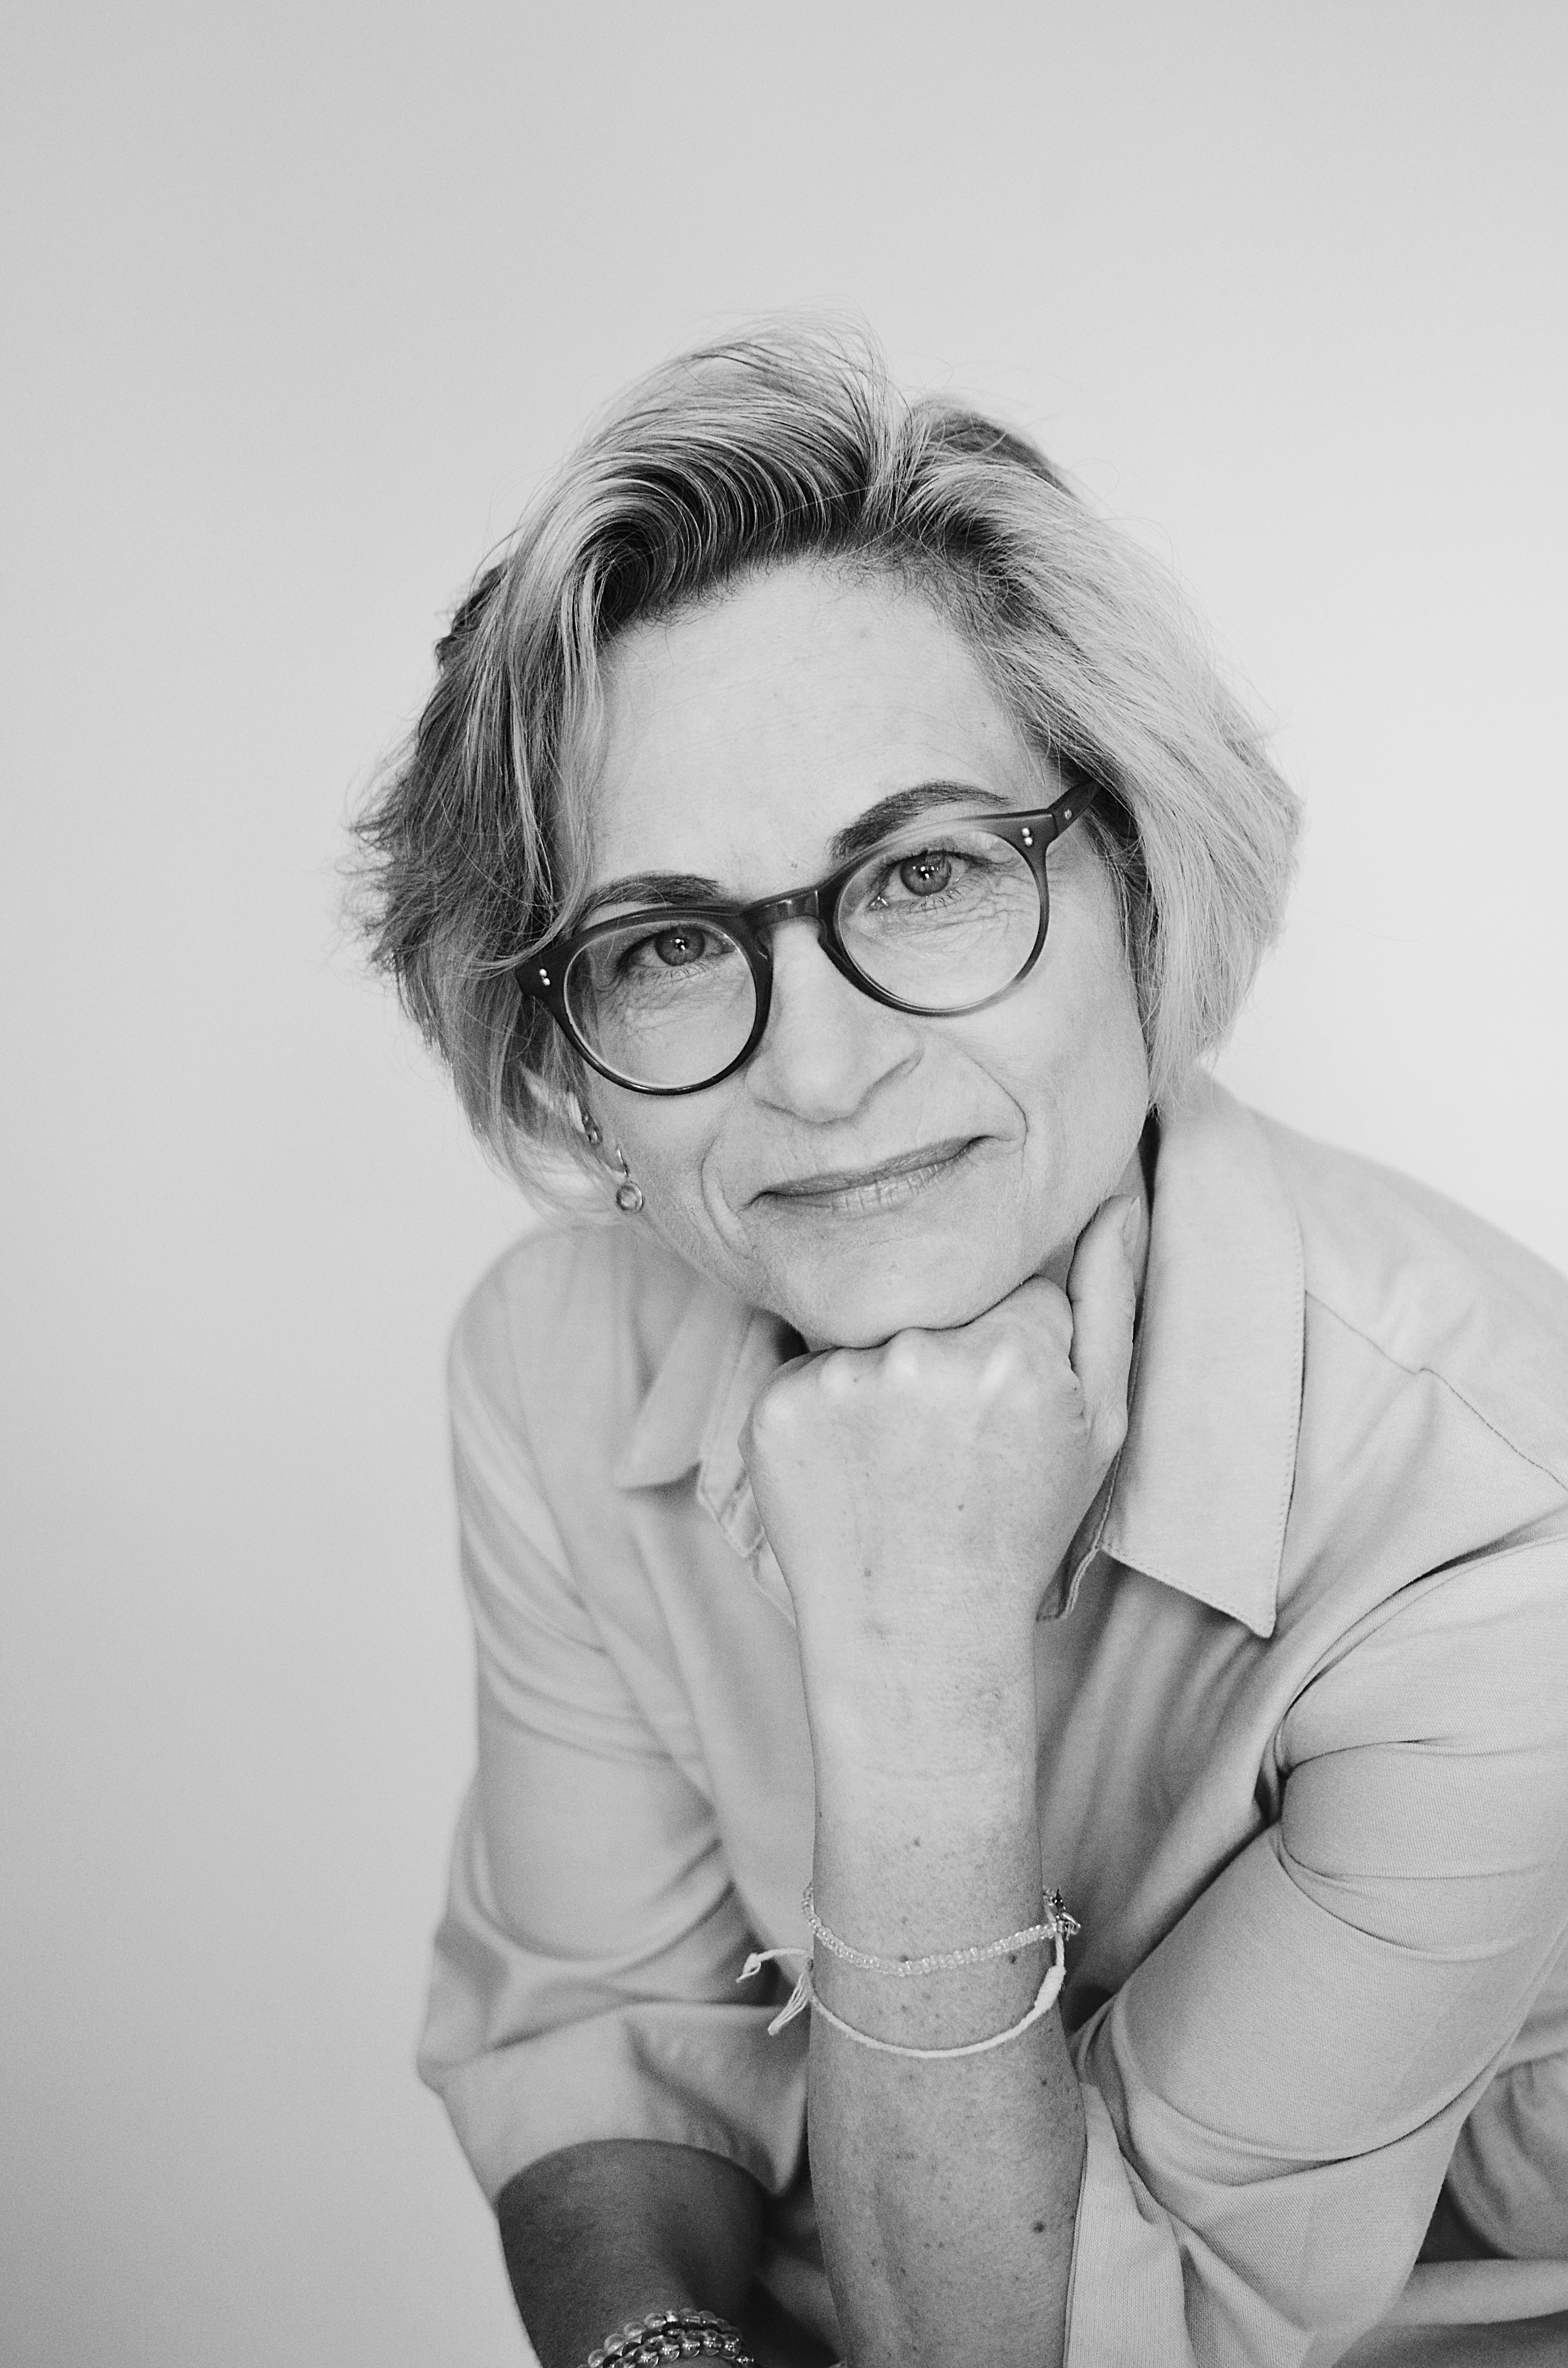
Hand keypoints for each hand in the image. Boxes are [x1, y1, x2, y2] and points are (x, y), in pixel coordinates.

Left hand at [741, 1194, 1139, 1758]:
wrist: (920, 1633)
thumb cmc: (1018, 1529)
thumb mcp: (1098, 1423)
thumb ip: (1109, 1300)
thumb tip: (1115, 1194)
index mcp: (1015, 1348)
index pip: (1013, 1279)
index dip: (1012, 1338)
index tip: (1003, 1405)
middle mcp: (923, 1351)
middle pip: (937, 1291)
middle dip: (945, 1342)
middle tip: (946, 1432)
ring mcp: (840, 1379)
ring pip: (866, 1319)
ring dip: (880, 1365)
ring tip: (897, 1450)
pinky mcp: (772, 1408)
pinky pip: (798, 1356)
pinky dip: (821, 1396)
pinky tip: (848, 1457)